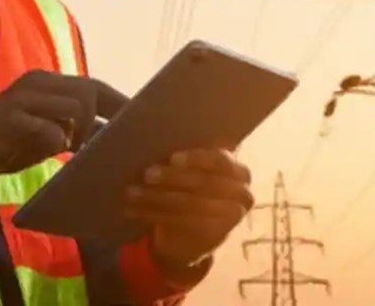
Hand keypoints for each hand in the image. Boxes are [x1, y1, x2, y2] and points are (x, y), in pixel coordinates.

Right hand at [0, 70, 128, 188]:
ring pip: (76, 106)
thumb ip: (73, 131)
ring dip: (79, 133)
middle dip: (103, 119)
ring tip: (67, 149)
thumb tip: (111, 135)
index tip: (141, 119)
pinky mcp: (10, 118)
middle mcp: (36, 83)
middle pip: (90, 91)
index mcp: (45, 84)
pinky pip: (50, 128)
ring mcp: (23, 98)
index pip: (93, 85)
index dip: (119, 102)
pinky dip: (56, 142)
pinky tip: (50, 151)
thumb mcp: (44, 137)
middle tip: (101, 144)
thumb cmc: (2, 148)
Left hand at [123, 148, 252, 268]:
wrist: (193, 234)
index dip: (196, 158)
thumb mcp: (193, 171)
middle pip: (205, 183)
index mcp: (238, 170)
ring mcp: (232, 218)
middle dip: (172, 178)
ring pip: (190, 204)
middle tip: (146, 173)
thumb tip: (155, 138)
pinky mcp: (215, 236)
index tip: (172, 157)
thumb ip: (185, 158)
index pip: (220, 160)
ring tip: (131, 192)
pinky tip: (132, 210)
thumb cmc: (191, 189)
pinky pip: (182, 223)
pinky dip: (153, 214)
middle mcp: (242, 193)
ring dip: (156, 197)